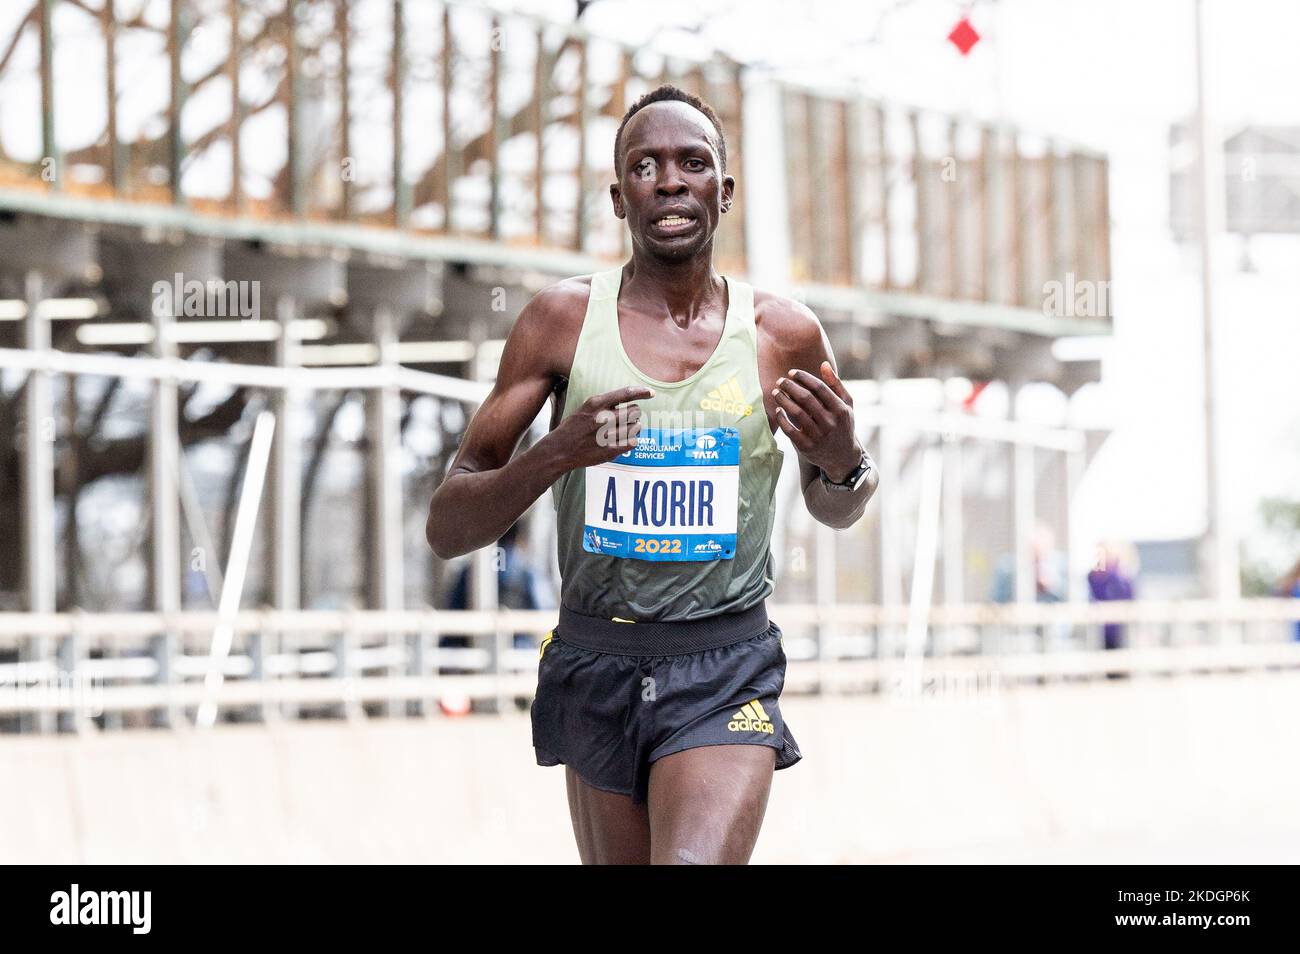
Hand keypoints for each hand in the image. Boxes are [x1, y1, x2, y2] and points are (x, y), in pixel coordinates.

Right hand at [544, 384, 653, 471]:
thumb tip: (628, 399)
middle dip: (634, 414)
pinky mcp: (610, 450)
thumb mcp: (584, 408)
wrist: (559, 450)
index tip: (651, 393)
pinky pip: (633, 442)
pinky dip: (631, 440)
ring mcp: (606, 435)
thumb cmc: (573, 428)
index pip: (625, 394)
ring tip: (624, 430)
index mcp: (595, 404)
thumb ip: (604, 404)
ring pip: (636, 427)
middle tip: (627, 418)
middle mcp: (602, 418)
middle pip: (634, 412)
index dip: (642, 392)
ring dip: (634, 428)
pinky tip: (623, 440)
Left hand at [772, 361, 860, 482]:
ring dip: (783, 400)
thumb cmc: (842, 424)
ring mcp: (818, 436)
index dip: (803, 377)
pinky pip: (790, 430)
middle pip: (806, 399)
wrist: (842, 456)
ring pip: (797, 413)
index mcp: (840, 409)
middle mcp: (830, 423)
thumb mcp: (846, 405)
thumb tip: (824, 364)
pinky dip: (782, 418)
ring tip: (776, 392)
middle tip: (780, 381)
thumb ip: (836, 384)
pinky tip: (778, 409)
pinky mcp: (807, 447)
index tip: (791, 372)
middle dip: (790, 387)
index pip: (819, 388)